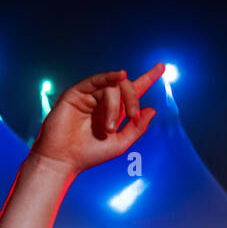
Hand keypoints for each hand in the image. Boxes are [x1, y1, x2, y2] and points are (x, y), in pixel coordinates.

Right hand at [31, 64, 163, 174]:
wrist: (64, 160)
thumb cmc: (90, 154)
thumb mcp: (121, 143)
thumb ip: (137, 127)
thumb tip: (152, 109)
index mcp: (115, 111)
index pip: (133, 91)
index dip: (148, 78)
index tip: (162, 67)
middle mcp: (103, 101)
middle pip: (126, 87)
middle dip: (134, 98)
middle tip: (132, 115)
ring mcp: (90, 96)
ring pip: (112, 87)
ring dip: (115, 106)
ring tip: (109, 127)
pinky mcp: (76, 93)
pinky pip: (96, 80)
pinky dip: (109, 76)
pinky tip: (120, 75)